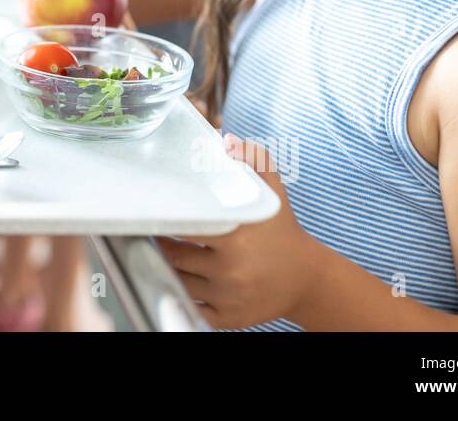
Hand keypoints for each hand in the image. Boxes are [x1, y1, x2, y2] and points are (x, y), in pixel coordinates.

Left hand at [156, 135, 319, 329]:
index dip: (164, 219)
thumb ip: (252, 160)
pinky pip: (189, 306)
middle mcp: (231, 267)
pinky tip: (174, 281)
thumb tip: (225, 139)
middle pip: (174, 255)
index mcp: (237, 234)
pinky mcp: (227, 317)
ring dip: (166, 267)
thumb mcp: (273, 192)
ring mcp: (228, 295)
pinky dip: (178, 296)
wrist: (308, 280)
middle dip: (160, 243)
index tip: (151, 211)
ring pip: (177, 280)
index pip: (185, 224)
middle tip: (149, 230)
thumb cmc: (282, 231)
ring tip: (159, 252)